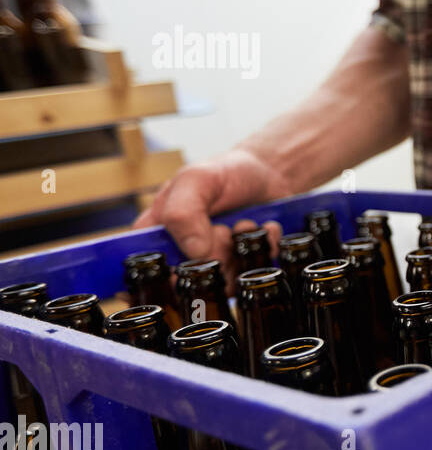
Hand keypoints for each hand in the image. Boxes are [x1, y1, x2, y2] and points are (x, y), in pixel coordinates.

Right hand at [134, 147, 290, 267]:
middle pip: (190, 278)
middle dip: (213, 255)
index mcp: (160, 230)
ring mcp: (217, 258)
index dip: (157, 275)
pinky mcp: (245, 261)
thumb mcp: (196, 180)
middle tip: (222, 230)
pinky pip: (256, 269)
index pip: (144, 265)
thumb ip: (184, 212)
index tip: (180, 270)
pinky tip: (265, 226)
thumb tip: (196, 252)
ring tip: (245, 223)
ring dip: (240, 251)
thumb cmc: (225, 172)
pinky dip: (266, 247)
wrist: (270, 170)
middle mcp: (185, 249)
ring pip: (225, 279)